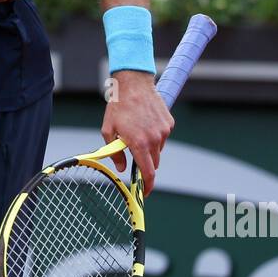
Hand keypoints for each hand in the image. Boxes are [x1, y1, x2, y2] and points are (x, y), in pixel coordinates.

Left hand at [101, 70, 173, 196]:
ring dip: (149, 148)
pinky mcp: (169, 123)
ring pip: (158, 150)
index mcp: (139, 143)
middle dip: (145, 164)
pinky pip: (163, 136)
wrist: (133, 83)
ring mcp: (164, 131)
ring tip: (137, 132)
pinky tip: (145, 123)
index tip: (145, 192)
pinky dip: (155, 136)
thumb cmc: (118, 106)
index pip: (148, 173)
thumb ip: (114, 152)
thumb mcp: (108, 130)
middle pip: (154, 163)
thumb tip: (122, 168)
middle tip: (134, 155)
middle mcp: (154, 139)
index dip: (147, 186)